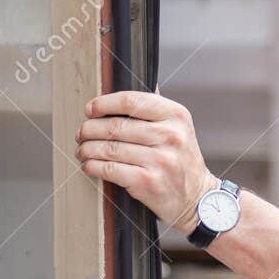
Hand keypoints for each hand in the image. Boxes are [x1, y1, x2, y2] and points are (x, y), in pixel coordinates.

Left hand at [76, 91, 215, 230]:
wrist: (196, 197)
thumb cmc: (180, 159)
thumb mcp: (178, 127)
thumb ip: (155, 108)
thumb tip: (125, 81)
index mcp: (175, 115)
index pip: (131, 101)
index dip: (104, 104)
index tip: (90, 110)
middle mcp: (170, 135)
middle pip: (116, 126)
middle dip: (90, 129)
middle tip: (81, 133)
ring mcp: (160, 160)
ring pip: (110, 148)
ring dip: (88, 149)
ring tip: (82, 150)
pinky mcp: (148, 182)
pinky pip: (110, 170)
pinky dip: (94, 166)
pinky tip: (89, 165)